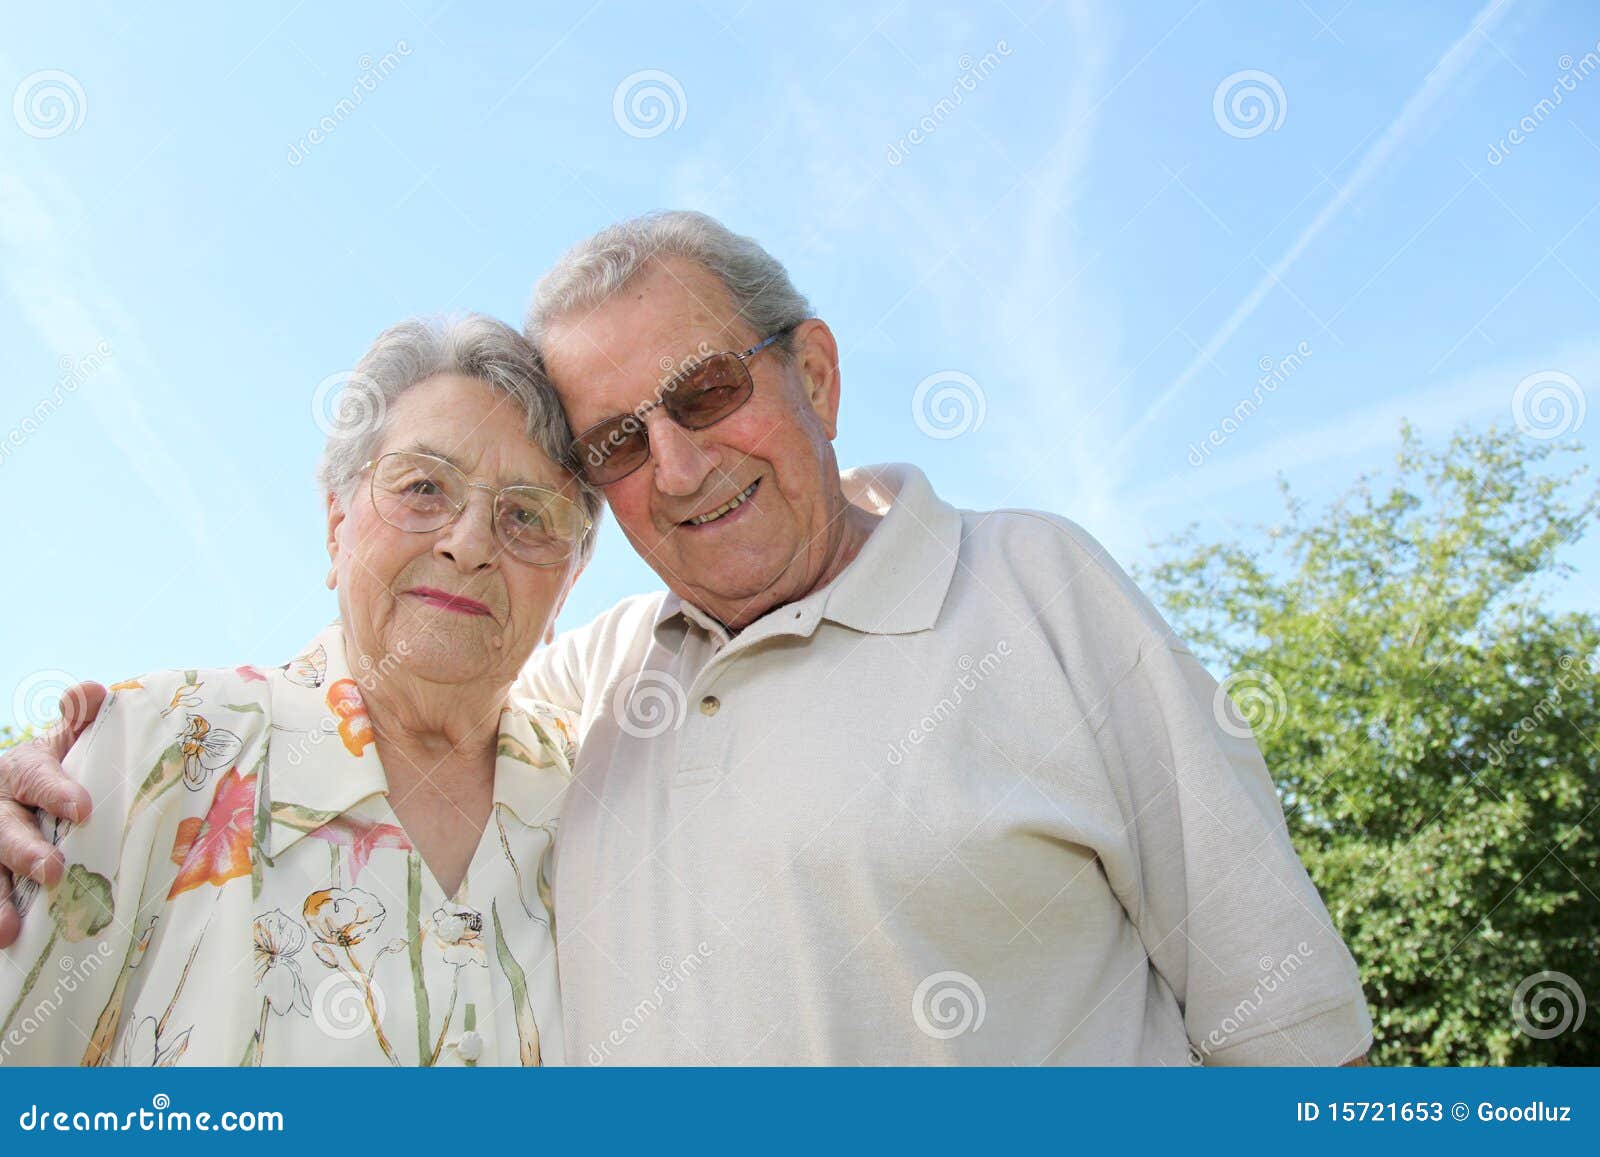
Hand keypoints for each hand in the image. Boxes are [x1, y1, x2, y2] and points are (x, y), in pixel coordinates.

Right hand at [0, 683, 101, 947]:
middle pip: (3, 830)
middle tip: (53, 871)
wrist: (20, 796)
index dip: (55, 792)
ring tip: (10, 930)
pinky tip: (2, 944)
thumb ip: (80, 720)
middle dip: (24, 852)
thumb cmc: (58, 770)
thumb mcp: (67, 743)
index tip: (81, 810)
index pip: (34, 777)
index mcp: (20, 770)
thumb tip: (93, 692)